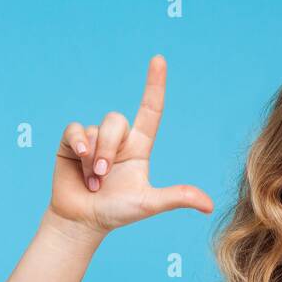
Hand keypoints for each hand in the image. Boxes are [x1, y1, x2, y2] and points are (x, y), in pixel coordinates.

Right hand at [47, 54, 213, 240]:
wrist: (83, 222)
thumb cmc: (116, 213)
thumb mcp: (149, 203)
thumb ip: (177, 198)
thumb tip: (210, 206)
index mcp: (139, 147)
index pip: (150, 110)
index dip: (154, 85)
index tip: (159, 59)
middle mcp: (118, 139)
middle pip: (116, 120)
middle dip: (108, 148)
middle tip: (103, 176)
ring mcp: (94, 139)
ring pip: (95, 128)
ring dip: (94, 157)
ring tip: (92, 180)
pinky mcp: (71, 143)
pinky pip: (74, 129)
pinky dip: (77, 145)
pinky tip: (78, 162)